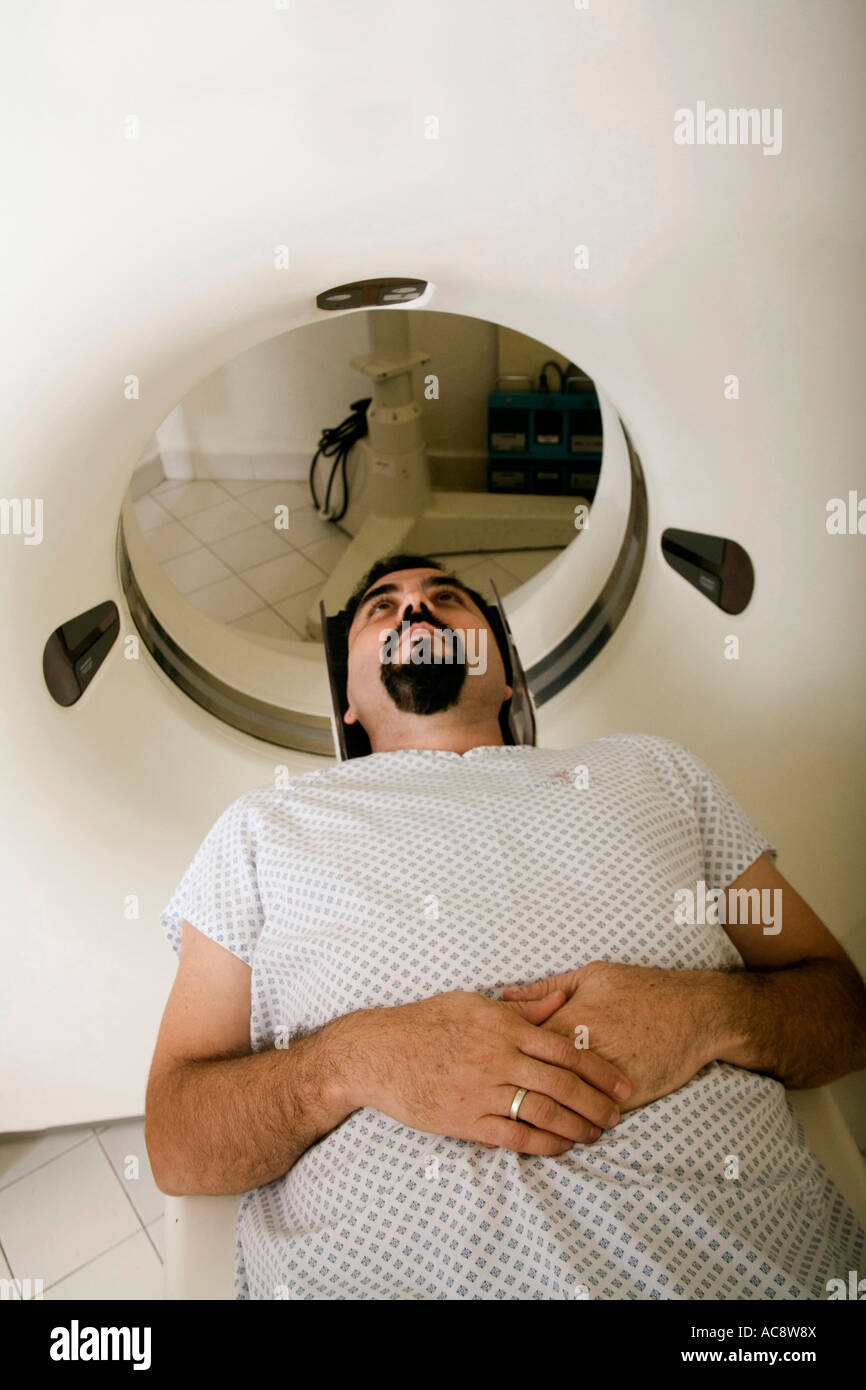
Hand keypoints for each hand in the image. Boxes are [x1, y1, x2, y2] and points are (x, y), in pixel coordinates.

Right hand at [347, 989, 632, 1155]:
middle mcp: (497, 1058)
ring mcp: (481, 1091)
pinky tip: (561, 1146)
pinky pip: (514, 1137)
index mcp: (502, 1026)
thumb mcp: (472, 1003)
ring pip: (543, 1113)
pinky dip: (543, 1144)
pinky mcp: (465, 1120)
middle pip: (562, 1085)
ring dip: (576, 1127)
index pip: (565, 1049)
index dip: (600, 1069)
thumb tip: (559, 998)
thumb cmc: (424, 1022)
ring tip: (595, 1134)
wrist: (376, 1053)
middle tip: (617, 1115)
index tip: (622, 1083)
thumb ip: (520, 1008)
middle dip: (597, 1103)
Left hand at [503, 961, 712, 1111]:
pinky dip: (575, 1123)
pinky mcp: (625, 1095)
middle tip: (495, 1101)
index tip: (489, 1064)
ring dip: (542, 1115)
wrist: (694, 1012)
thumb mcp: (591, 975)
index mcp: (568, 1018)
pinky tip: (560, 1133)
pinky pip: (590, 1114)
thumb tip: (507, 996)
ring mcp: (602, 1076)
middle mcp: (582, 1049)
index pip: (521, 1043)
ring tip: (522, 1123)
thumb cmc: (642, 988)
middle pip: (536, 1076)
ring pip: (561, 1102)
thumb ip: (546, 988)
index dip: (503, 1056)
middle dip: (514, 1090)